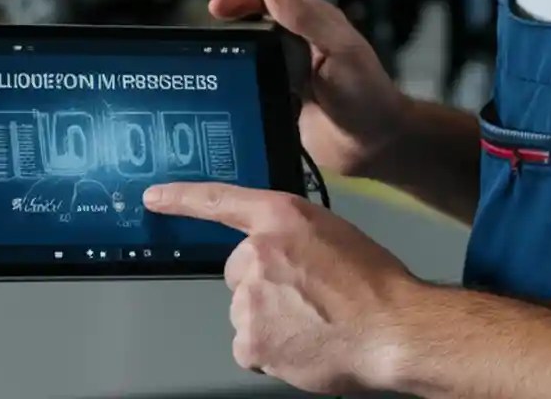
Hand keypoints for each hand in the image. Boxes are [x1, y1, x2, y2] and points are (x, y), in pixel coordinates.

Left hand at [144, 182, 418, 394]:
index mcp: (281, 218)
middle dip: (261, 288)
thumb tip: (275, 258)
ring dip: (269, 321)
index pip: (219, 201)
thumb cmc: (376, 286)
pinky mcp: (251, 339)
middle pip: (236, 273)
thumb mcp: (332, 237)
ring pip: (244, 312)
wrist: (397, 331)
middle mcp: (258, 252)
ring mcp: (251, 297)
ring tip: (313, 324)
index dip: (182, 199)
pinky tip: (303, 346)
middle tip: (305, 300)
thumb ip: (291, 240)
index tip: (154, 198)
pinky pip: (249, 347)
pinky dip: (271, 352)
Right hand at [210, 0, 408, 179]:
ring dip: (226, 55)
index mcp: (312, 22)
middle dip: (226, 25)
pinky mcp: (277, 98)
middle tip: (202, 39)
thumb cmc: (367, 95)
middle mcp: (295, 43)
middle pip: (251, 23)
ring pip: (246, 54)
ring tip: (204, 64)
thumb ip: (308, 19)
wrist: (373, 147)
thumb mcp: (342, 51)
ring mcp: (284, 72)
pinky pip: (248, 85)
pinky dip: (232, 84)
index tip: (215, 9)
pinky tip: (216, 93)